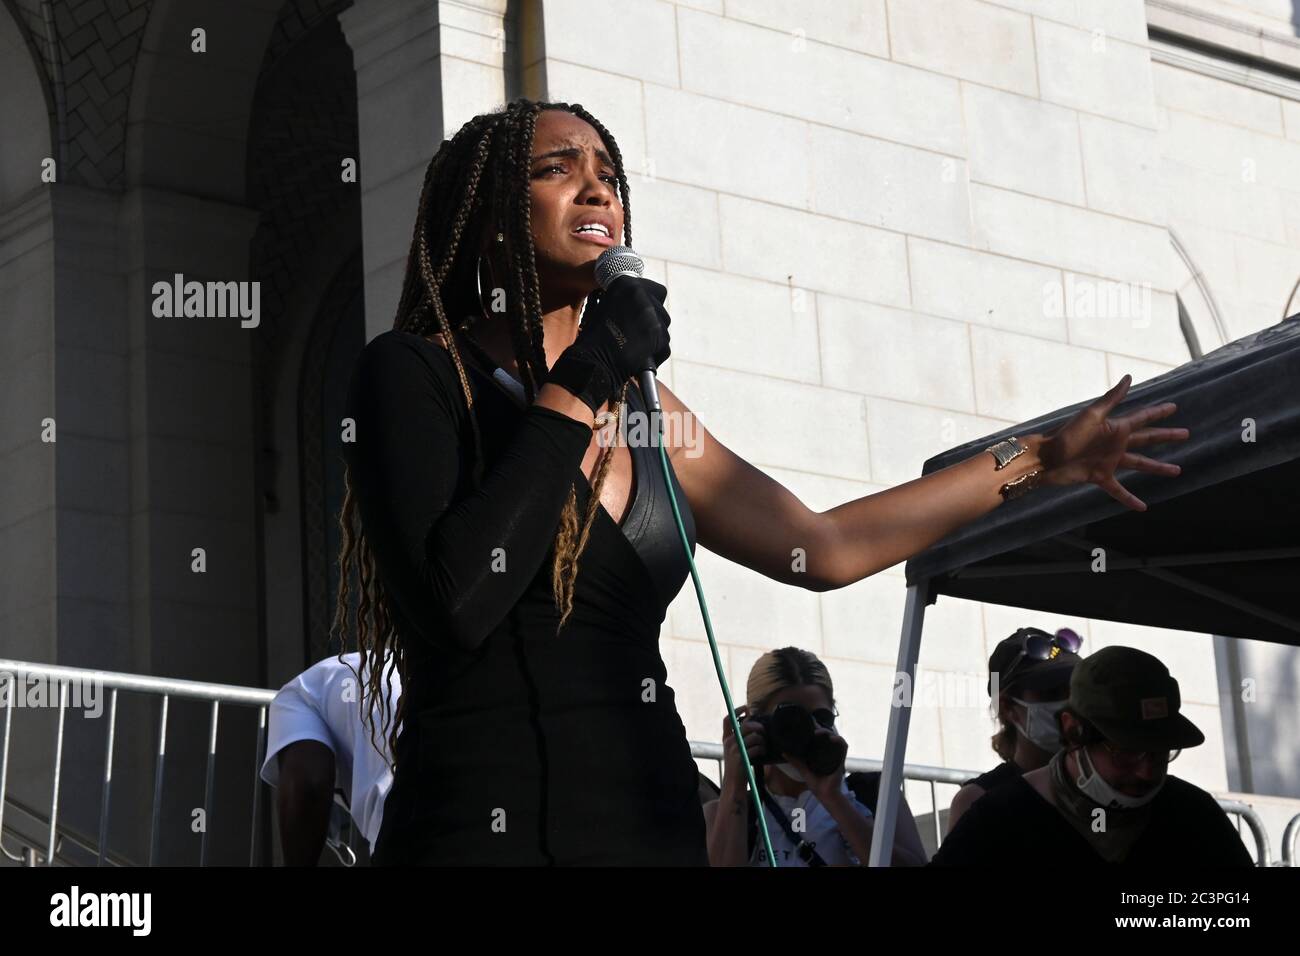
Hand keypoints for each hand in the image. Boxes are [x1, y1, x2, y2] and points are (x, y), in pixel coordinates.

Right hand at [547, 277, 670, 415]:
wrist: (594, 361)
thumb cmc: (594, 337)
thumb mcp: (607, 307)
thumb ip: (627, 302)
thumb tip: (640, 306)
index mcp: (627, 284)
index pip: (656, 290)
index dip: (650, 302)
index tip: (641, 312)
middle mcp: (642, 295)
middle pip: (660, 309)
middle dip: (653, 320)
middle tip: (637, 331)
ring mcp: (653, 316)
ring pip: (663, 327)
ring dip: (654, 336)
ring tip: (636, 345)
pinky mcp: (660, 337)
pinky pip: (664, 345)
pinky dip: (656, 353)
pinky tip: (640, 357)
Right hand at [721, 705, 764, 786]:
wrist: (733, 783)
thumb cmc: (738, 766)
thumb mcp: (735, 749)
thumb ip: (741, 737)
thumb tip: (752, 722)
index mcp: (726, 739)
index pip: (728, 720)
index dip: (737, 711)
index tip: (746, 708)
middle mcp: (729, 742)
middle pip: (746, 725)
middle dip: (758, 726)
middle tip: (763, 730)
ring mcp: (735, 750)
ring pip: (754, 736)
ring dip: (762, 740)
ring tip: (763, 745)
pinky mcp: (742, 757)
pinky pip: (756, 747)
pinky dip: (762, 749)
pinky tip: (762, 752)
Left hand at [781, 729, 848, 804]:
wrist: (825, 794)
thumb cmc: (816, 784)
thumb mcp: (803, 770)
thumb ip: (795, 761)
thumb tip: (783, 752)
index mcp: (821, 753)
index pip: (821, 737)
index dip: (817, 728)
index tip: (810, 723)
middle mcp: (829, 752)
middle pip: (828, 735)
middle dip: (822, 728)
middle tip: (813, 727)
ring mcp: (836, 755)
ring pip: (835, 738)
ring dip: (829, 732)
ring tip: (819, 732)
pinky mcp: (841, 759)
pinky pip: (843, 746)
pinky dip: (839, 740)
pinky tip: (832, 738)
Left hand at [1036, 374, 1188, 510]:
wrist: (1046, 458)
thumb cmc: (1066, 434)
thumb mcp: (1091, 415)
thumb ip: (1111, 398)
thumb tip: (1129, 377)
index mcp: (1115, 427)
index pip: (1142, 418)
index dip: (1158, 412)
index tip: (1173, 407)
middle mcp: (1115, 443)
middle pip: (1147, 439)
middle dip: (1166, 436)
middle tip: (1185, 434)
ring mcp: (1108, 461)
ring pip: (1139, 464)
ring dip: (1157, 468)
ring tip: (1177, 471)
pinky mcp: (1099, 477)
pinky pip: (1118, 490)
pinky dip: (1129, 499)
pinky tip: (1143, 507)